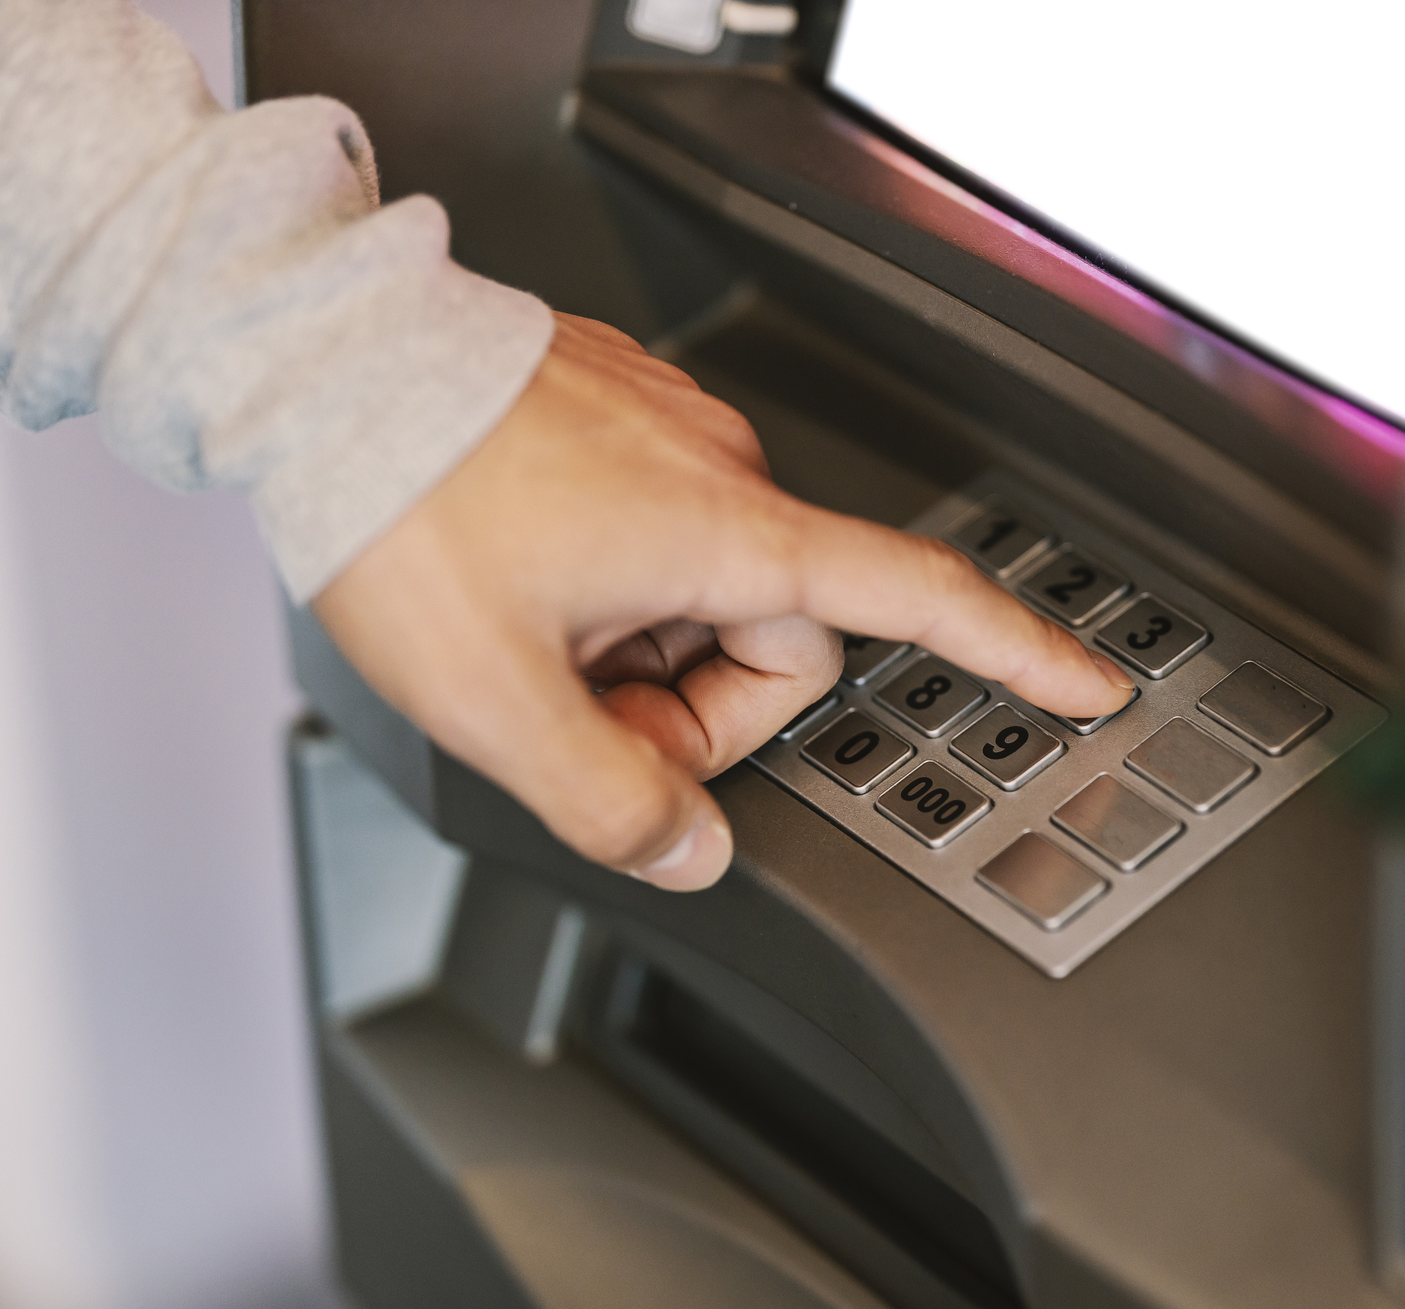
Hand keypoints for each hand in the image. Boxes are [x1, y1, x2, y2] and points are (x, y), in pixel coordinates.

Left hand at [312, 313, 1134, 888]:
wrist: (316, 361)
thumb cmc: (404, 501)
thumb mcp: (497, 698)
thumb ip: (611, 802)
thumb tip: (688, 851)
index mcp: (728, 535)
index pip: (918, 600)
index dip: (1016, 653)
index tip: (1088, 683)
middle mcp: (722, 471)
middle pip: (776, 643)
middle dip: (692, 707)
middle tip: (581, 714)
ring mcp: (672, 436)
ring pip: (708, 593)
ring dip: (641, 647)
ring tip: (534, 636)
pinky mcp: (623, 418)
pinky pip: (658, 533)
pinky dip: (610, 586)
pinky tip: (525, 578)